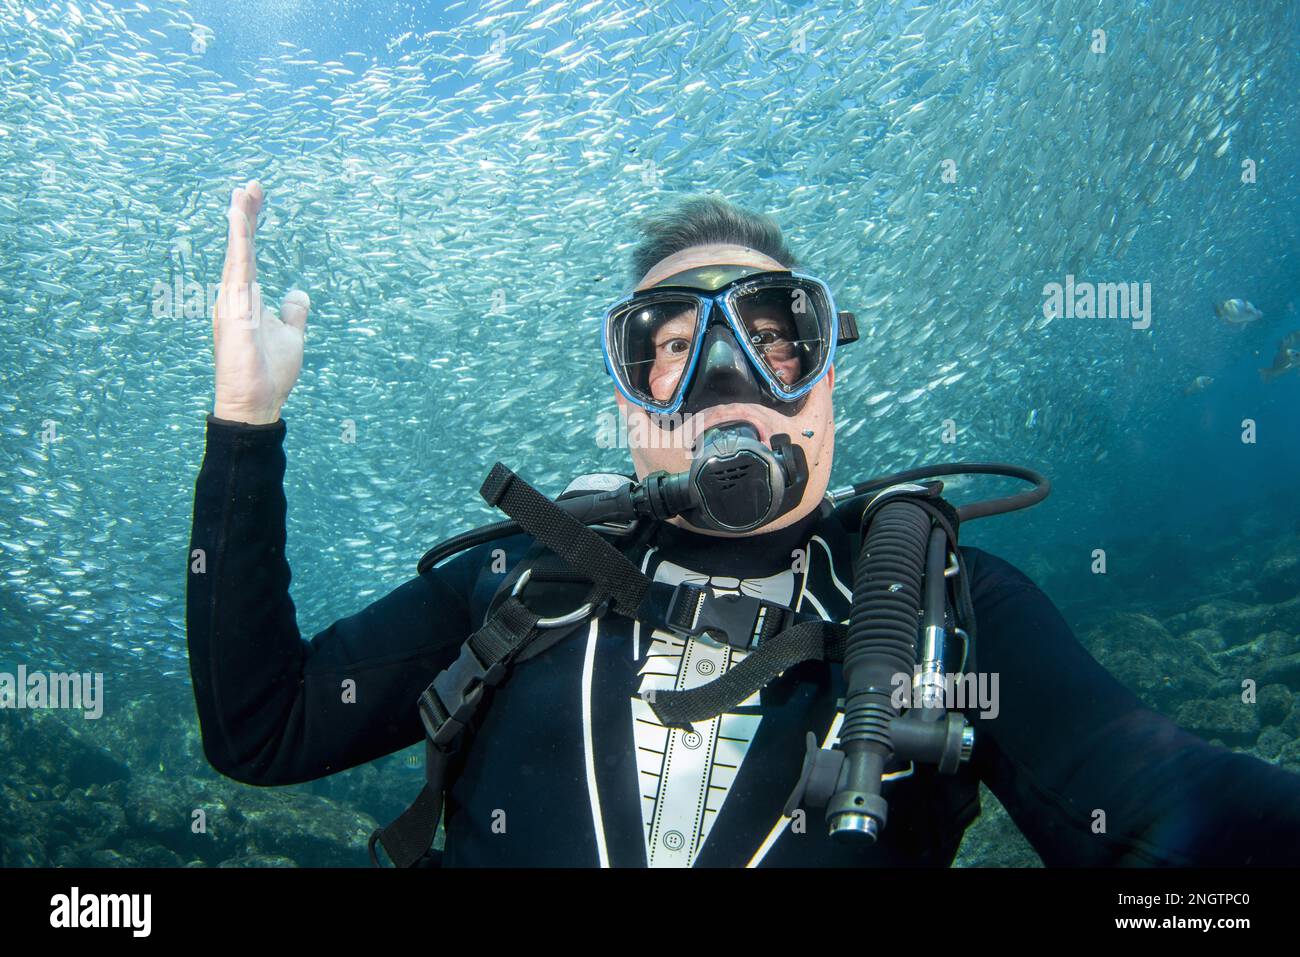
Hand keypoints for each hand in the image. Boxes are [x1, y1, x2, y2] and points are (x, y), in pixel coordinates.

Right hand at [211, 180, 308, 424]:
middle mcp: (235, 295)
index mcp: (246, 298)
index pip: (249, 254)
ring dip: (241, 220)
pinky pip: (237, 267)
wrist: (256, 403)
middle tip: (253, 184)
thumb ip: (293, 312)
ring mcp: (231, 300)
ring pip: (237, 252)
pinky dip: (239, 240)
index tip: (257, 197)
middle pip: (241, 247)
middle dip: (246, 215)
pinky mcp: (234, 309)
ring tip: (245, 191)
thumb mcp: (290, 335)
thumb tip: (298, 292)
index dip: (252, 226)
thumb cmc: (269, 373)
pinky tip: (240, 217)